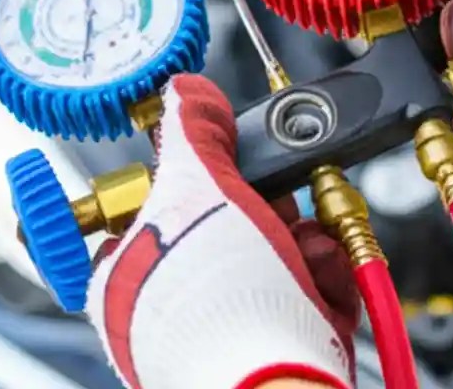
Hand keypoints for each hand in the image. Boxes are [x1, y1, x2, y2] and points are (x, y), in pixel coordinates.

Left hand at [87, 75, 358, 388]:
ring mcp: (226, 330)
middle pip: (231, 225)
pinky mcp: (278, 346)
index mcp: (126, 272)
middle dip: (274, 209)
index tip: (223, 166)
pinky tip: (326, 280)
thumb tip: (188, 93)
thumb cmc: (221, 310)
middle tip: (276, 206)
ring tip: (309, 252)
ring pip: (277, 257)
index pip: (155, 203)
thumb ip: (194, 135)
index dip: (199, 175)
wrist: (283, 387)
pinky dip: (327, 280)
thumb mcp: (203, 191)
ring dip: (308, 242)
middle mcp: (170, 308)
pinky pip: (307, 293)